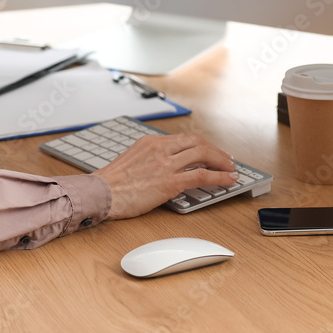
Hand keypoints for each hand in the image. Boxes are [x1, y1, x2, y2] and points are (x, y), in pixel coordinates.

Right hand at [94, 133, 237, 219]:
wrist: (101, 193)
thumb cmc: (111, 184)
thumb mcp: (131, 160)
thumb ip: (149, 159)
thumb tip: (164, 167)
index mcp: (150, 142)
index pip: (183, 139)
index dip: (201, 145)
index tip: (210, 152)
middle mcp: (160, 148)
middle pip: (196, 142)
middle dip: (215, 150)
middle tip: (226, 159)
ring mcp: (165, 164)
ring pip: (203, 154)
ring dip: (221, 161)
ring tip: (231, 169)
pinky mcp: (170, 181)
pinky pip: (202, 175)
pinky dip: (219, 176)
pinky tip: (228, 180)